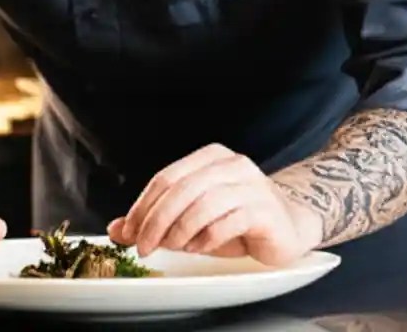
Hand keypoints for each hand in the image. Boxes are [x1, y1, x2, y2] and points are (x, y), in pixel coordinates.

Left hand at [107, 143, 323, 265]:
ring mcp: (251, 184)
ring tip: (173, 248)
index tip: (128, 232)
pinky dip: (207, 238)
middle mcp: (231, 164)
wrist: (289, 227)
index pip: (166, 178)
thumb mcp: (192, 219)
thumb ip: (157, 220)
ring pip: (202, 204)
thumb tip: (117, 229)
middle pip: (181, 189)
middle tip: (143, 246)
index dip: (142, 206)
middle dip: (156, 221)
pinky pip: (227, 221)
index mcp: (210, 158)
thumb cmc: (238, 220)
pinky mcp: (265, 209)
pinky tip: (200, 248)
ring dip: (180, 231)